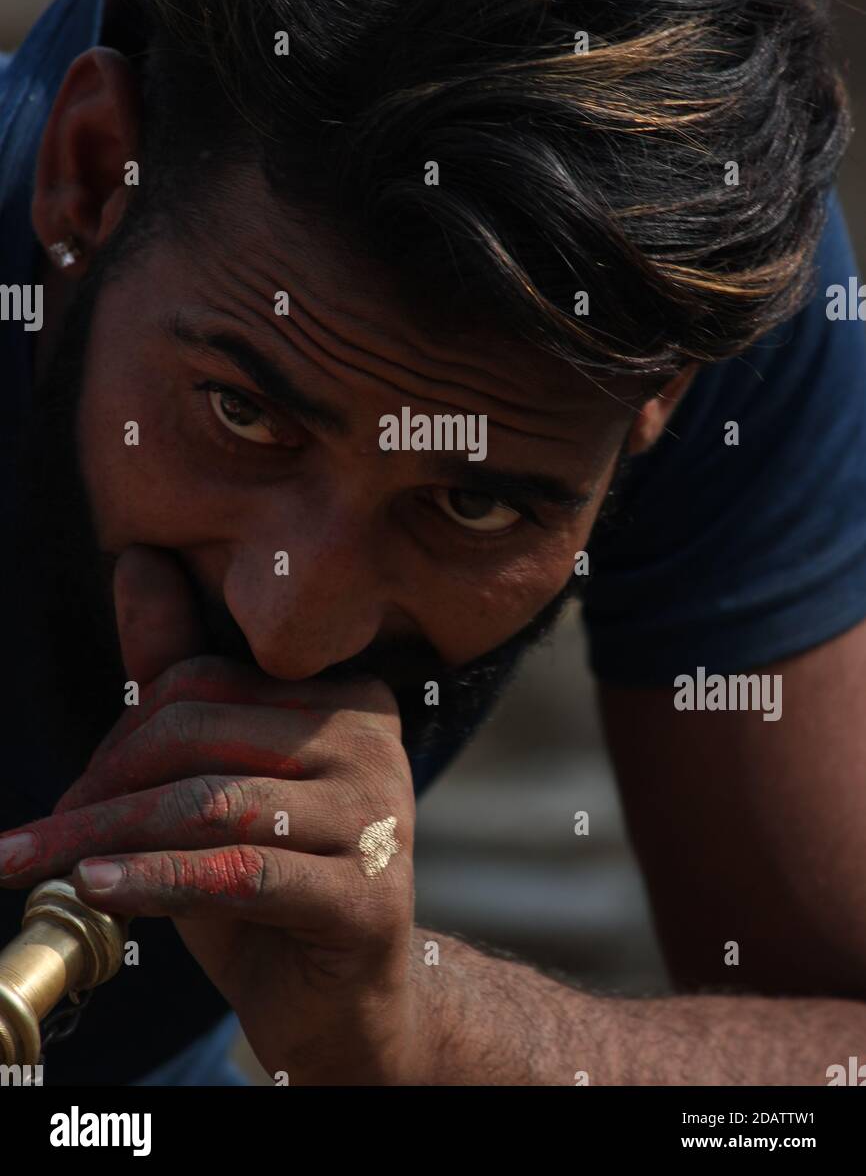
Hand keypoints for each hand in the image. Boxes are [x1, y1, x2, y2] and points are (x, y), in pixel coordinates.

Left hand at [0, 547, 421, 1084]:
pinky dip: (152, 881)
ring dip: (105, 837)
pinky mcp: (368, 895)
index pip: (203, 681)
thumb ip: (180, 681)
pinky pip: (238, 872)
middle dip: (100, 787)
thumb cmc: (274, 887)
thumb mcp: (218, 782)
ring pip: (211, 803)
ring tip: (40, 867)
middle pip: (200, 732)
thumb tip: (137, 562)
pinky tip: (94, 890)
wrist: (346, 1003)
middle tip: (39, 843)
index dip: (119, 734)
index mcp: (343, 694)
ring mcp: (379, 814)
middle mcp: (371, 738)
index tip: (69, 797)